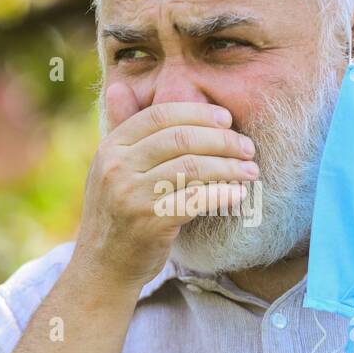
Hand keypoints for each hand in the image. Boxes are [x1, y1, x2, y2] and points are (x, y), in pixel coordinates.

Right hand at [72, 102, 257, 292]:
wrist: (103, 266)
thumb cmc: (117, 213)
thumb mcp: (111, 167)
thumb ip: (121, 128)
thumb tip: (119, 86)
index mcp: (110, 147)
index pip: (160, 115)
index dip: (199, 113)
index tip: (227, 120)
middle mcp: (117, 167)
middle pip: (181, 138)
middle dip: (222, 140)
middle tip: (247, 147)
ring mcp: (132, 195)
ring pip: (193, 168)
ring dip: (230, 168)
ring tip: (250, 172)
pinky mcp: (150, 222)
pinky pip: (196, 200)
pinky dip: (222, 194)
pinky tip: (238, 194)